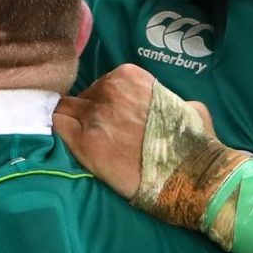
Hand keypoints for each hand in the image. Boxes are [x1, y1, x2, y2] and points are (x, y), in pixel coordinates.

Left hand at [52, 64, 220, 219]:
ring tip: (74, 142)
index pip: (98, 85)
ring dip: (67, 125)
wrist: (192, 175)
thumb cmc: (196, 142)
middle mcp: (107, 92)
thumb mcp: (187, 105)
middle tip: (92, 135)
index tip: (106, 119)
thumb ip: (165, 99)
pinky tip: (62, 146)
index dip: (100, 104)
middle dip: (82, 115)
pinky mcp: (84, 145)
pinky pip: (57, 130)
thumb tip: (163, 105)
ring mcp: (93, 117)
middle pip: (79, 100)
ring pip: (62, 113)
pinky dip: (57, 135)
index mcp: (128, 77)